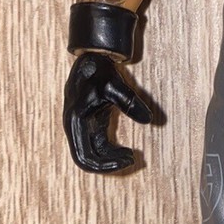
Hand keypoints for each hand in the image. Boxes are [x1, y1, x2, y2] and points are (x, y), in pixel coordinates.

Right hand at [63, 52, 151, 171]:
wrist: (91, 58)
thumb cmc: (98, 70)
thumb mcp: (114, 85)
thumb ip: (129, 102)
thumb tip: (148, 120)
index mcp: (75, 122)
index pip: (84, 157)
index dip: (104, 165)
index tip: (126, 160)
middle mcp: (76, 128)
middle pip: (87, 160)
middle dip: (108, 165)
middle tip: (131, 160)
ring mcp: (83, 127)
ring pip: (93, 154)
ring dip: (111, 159)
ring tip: (132, 156)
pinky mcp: (91, 124)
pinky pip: (99, 146)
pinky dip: (112, 151)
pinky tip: (128, 150)